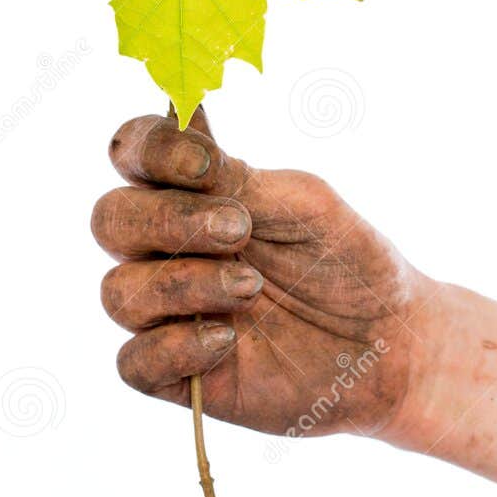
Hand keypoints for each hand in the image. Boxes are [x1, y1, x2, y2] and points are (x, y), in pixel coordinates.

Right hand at [92, 111, 437, 441]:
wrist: (387, 343)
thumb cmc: (346, 263)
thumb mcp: (305, 206)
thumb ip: (239, 178)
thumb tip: (183, 122)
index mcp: (192, 194)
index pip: (133, 153)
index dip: (150, 150)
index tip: (206, 165)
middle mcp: (167, 249)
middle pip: (109, 220)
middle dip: (166, 220)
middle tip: (239, 230)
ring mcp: (166, 312)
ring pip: (118, 292)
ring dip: (183, 284)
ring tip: (251, 289)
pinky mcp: (174, 374)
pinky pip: (132, 363)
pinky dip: (174, 347)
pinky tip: (229, 340)